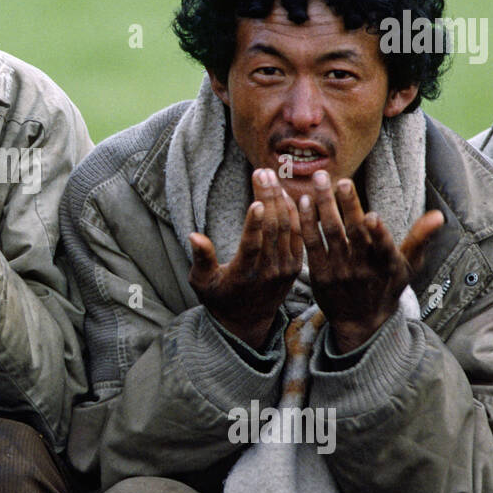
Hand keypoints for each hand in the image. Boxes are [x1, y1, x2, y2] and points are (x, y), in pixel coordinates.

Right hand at [189, 168, 302, 348]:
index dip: (254, 224)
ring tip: (270, 176)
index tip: (256, 201)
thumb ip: (201, 259)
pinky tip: (287, 193)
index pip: (252, 247)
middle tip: (260, 172)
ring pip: (287, 227)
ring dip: (281, 199)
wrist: (248, 320)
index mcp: (244, 275)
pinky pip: (298, 234)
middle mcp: (269, 272)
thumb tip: (194, 236)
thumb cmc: (219, 297)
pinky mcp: (296, 265)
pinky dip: (295, 212)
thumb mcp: (202, 282)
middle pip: (272, 229)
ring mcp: (285, 268)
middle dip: (268, 197)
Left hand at [297, 170, 444, 352]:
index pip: (384, 248)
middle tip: (340, 180)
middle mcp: (362, 268)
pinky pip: (312, 244)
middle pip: (354, 233)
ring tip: (320, 180)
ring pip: (330, 233)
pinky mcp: (319, 272)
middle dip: (347, 205)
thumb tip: (439, 215)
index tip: (373, 216)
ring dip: (323, 205)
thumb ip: (420, 238)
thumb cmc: (387, 286)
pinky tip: (304, 201)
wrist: (361, 321)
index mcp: (387, 264)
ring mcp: (339, 270)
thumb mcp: (408, 266)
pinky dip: (308, 222)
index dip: (378, 234)